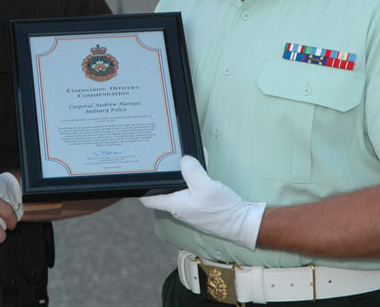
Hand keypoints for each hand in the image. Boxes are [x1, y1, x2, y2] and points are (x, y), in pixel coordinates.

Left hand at [139, 155, 264, 249]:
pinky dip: (193, 175)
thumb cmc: (223, 211)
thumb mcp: (207, 187)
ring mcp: (190, 205)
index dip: (140, 187)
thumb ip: (193, 172)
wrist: (243, 223)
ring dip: (180, 172)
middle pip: (163, 189)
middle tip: (159, 156)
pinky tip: (200, 162)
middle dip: (161, 174)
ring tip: (181, 156)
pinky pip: (192, 186)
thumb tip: (184, 159)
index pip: (148, 198)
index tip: (136, 173)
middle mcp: (179, 206)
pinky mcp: (201, 203)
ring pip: (179, 185)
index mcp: (175, 204)